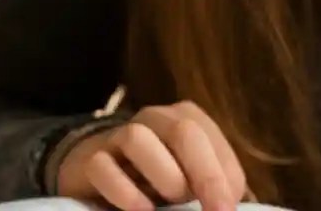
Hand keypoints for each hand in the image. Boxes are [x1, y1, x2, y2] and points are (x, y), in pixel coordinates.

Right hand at [56, 100, 246, 210]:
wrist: (100, 172)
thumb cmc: (159, 179)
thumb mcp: (191, 180)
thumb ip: (214, 188)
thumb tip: (230, 206)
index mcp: (187, 119)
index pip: (214, 142)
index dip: (225, 179)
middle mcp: (154, 119)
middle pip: (183, 131)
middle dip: (205, 176)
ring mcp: (118, 134)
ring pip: (138, 138)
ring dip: (162, 177)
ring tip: (165, 206)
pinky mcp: (90, 158)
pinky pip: (102, 166)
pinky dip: (124, 191)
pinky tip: (140, 210)